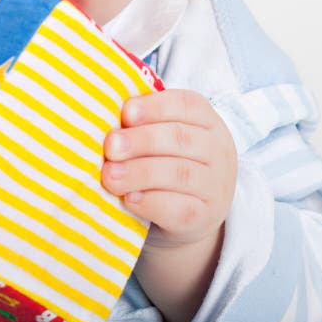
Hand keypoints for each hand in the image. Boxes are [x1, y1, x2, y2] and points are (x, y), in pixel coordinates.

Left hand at [102, 89, 236, 246]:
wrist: (189, 211)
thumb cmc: (165, 158)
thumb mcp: (160, 133)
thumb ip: (139, 122)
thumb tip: (104, 116)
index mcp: (205, 119)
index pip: (186, 105)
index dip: (154, 107)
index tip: (125, 113)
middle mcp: (217, 150)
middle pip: (180, 139)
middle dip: (140, 141)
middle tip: (110, 147)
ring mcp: (215, 185)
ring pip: (179, 173)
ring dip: (139, 173)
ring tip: (110, 175)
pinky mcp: (205, 217)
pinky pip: (180, 208)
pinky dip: (151, 202)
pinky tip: (129, 198)